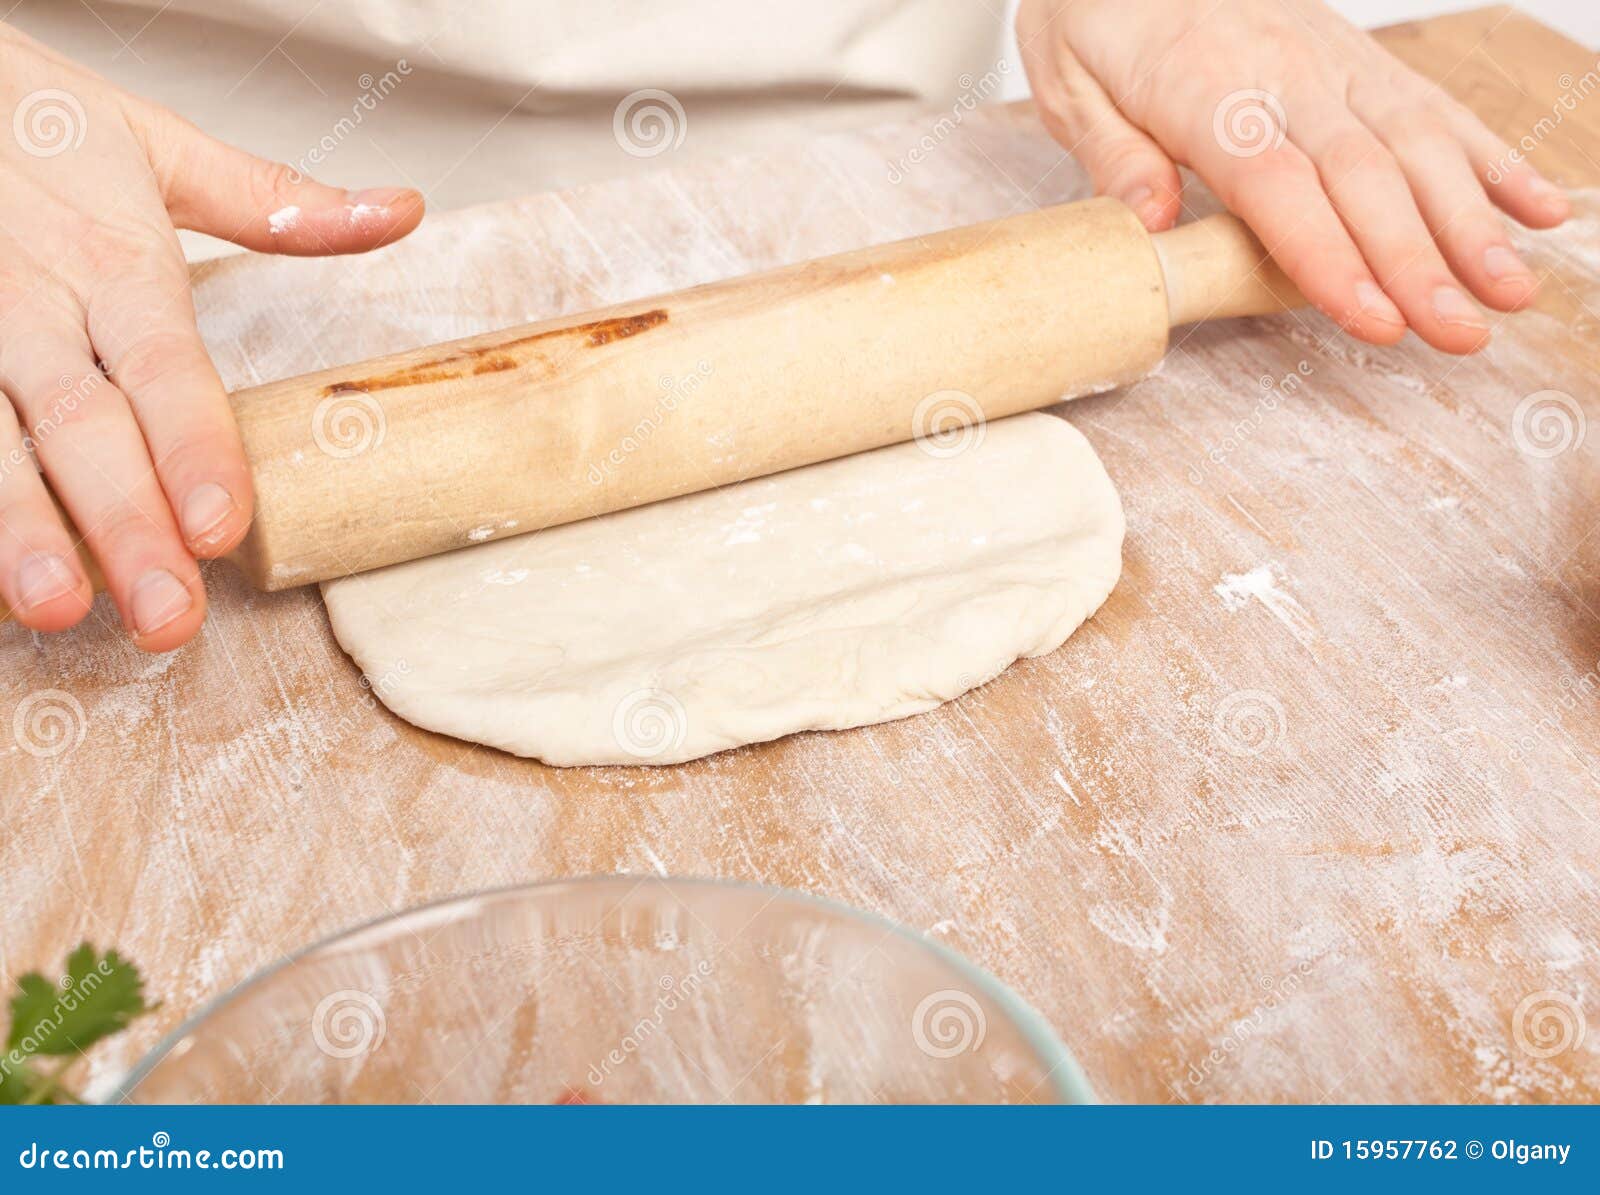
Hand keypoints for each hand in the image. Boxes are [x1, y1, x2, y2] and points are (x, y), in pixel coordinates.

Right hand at [0, 23, 421, 649]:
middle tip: (166, 613)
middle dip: (125, 524)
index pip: (166, 368)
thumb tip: (403, 212)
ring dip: (22, 526)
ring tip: (54, 606)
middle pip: (84, 426)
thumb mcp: (162, 148)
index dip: (194, 447)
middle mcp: (37, 305)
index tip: (222, 527)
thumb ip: (279, 202)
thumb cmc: (44, 127)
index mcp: (116, 265)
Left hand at [1017, 0, 1570, 353]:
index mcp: (1206, 88)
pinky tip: (1536, 209)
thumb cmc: (1097, 14)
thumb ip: (1114, 156)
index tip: (1374, 319)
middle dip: (1420, 262)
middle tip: (1461, 333)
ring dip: (1471, 221)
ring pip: (1417, 144)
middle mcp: (1287, 73)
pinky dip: (1490, 160)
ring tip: (1511, 291)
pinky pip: (1434, 108)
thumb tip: (1155, 223)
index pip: (1280, 186)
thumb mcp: (1069, 85)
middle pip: (1365, 178)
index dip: (1332, 258)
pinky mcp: (1360, 58)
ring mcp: (1335, 62)